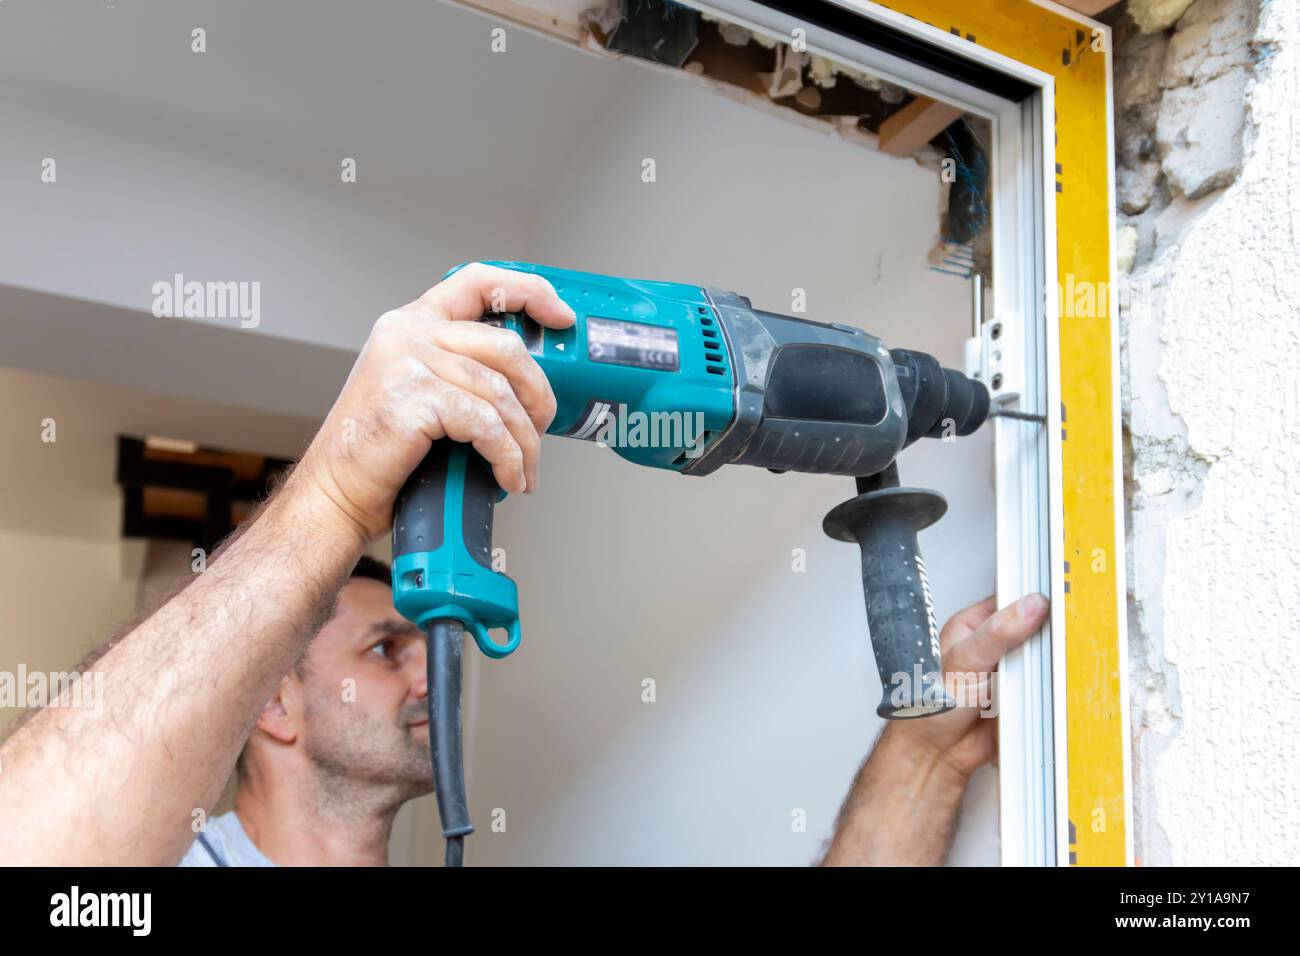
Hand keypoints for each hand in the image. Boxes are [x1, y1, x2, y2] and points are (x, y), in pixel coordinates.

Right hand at [293, 263, 576, 542]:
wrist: (334, 495)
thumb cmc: (379, 455)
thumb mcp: (419, 393)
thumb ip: (459, 371)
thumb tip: (526, 387)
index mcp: (410, 323)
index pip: (478, 282)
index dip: (528, 291)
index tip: (560, 316)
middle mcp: (406, 332)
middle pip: (505, 346)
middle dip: (537, 395)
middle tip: (541, 431)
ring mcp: (407, 360)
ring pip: (499, 392)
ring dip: (523, 440)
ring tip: (524, 470)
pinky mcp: (414, 397)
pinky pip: (485, 424)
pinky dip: (506, 456)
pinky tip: (508, 477)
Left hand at [885, 593, 1049, 778]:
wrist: (936, 753)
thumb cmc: (931, 706)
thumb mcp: (966, 659)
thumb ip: (998, 633)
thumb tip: (1030, 606)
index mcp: (973, 626)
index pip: (1012, 600)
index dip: (1036, 599)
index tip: (1061, 598)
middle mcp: (992, 646)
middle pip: (1034, 630)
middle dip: (1050, 635)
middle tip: (1068, 634)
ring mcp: (1009, 672)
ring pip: (1044, 659)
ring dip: (1054, 664)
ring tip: (1064, 662)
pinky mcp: (1022, 697)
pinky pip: (1046, 688)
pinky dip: (1054, 689)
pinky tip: (1059, 686)